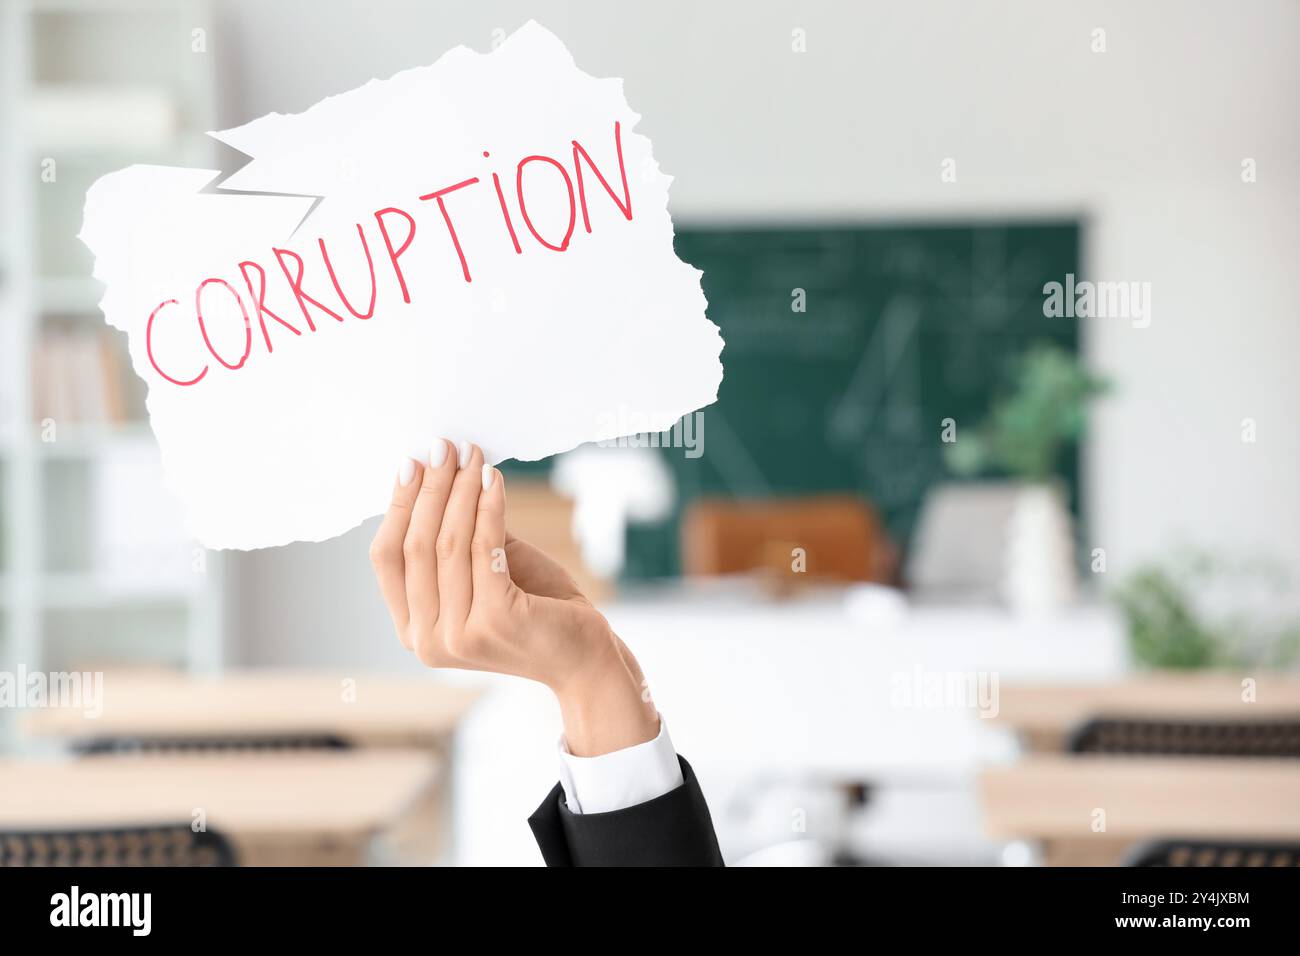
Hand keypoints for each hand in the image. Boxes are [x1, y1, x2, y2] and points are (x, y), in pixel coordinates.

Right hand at [369, 439, 658, 755]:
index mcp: (413, 630)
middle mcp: (427, 640)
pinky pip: (485, 545)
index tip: (411, 462)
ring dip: (460, 490)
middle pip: (415, 545)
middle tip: (443, 447)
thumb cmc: (536, 611)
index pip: (386, 558)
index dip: (397, 505)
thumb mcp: (485, 572)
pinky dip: (489, 506)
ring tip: (473, 456)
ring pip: (449, 542)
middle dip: (429, 488)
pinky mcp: (495, 619)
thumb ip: (458, 538)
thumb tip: (441, 473)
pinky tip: (495, 480)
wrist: (583, 658)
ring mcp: (459, 634)